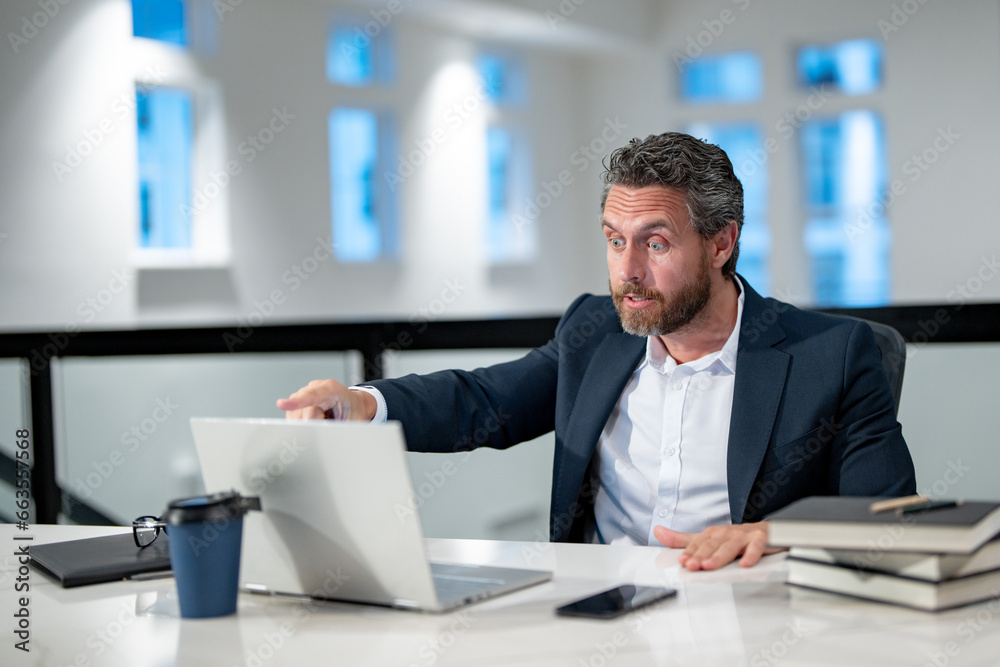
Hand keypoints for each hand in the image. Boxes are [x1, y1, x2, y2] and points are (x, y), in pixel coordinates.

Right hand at [276, 379, 376, 420]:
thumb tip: (322, 439)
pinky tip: (314, 420)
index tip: (281, 404)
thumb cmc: (355, 411)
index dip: (296, 402)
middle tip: (327, 425)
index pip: (311, 396)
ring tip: (323, 420)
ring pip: (294, 415)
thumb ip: (340, 430)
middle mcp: (315, 387)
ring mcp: (305, 392)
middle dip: (310, 425)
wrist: (355, 404)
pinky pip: (292, 416)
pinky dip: (301, 423)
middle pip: (301, 411)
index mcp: (332, 389)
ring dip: (305, 425)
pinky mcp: (298, 400)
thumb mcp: (354, 421)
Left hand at [653, 522, 783, 570]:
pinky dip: (751, 555)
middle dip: (701, 556)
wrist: (767, 532)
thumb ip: (683, 539)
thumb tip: (658, 532)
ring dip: (719, 557)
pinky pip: (756, 547)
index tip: (682, 562)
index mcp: (713, 534)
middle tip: (692, 566)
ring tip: (710, 566)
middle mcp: (726, 534)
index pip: (698, 544)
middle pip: (712, 545)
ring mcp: (744, 536)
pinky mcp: (761, 539)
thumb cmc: (735, 539)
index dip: (690, 552)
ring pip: (730, 547)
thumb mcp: (708, 539)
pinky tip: (745, 564)